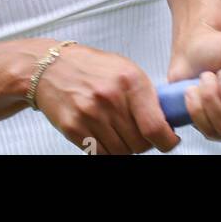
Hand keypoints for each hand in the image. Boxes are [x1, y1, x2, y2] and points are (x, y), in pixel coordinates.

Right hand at [32, 43, 181, 154]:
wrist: (51, 67)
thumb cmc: (91, 67)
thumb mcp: (126, 70)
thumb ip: (146, 95)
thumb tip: (167, 121)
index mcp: (130, 81)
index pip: (155, 126)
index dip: (166, 141)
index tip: (169, 141)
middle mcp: (111, 98)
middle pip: (139, 143)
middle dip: (144, 143)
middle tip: (139, 133)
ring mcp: (90, 114)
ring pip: (121, 152)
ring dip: (125, 148)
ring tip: (119, 132)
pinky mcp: (74, 128)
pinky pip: (100, 154)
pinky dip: (107, 151)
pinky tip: (105, 136)